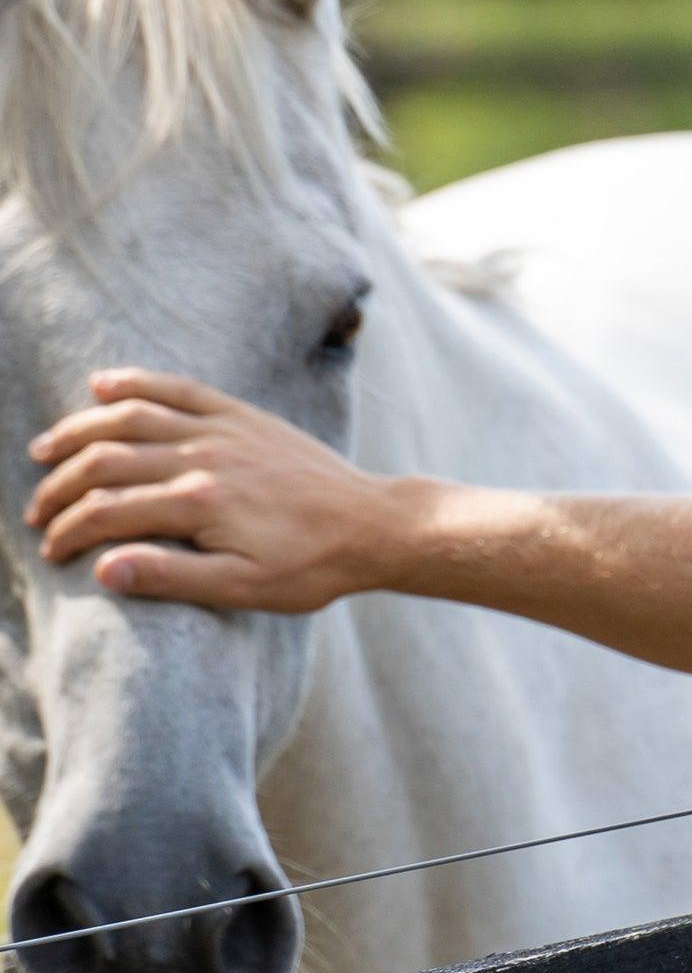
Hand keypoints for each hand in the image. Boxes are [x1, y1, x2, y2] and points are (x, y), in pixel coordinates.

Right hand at [24, 368, 396, 612]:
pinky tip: (101, 387)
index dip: (69, 531)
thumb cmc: (312, 568)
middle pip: (106, 460)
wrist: (374, 526)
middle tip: (36, 511)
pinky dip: (135, 383)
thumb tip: (104, 570)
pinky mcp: (242, 415)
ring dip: (79, 430)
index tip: (50, 551)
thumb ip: (173, 578)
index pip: (108, 512)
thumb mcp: (244, 590)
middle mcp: (203, 457)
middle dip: (61, 486)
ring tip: (46, 451)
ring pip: (130, 416)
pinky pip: (178, 388)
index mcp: (199, 504)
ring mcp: (223, 429)